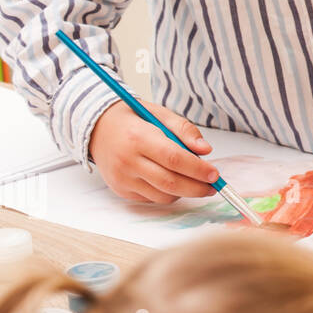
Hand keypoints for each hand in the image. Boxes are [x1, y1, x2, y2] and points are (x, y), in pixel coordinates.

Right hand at [87, 99, 216, 202]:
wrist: (97, 128)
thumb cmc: (133, 120)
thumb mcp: (160, 114)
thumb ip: (184, 130)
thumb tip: (205, 150)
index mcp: (139, 137)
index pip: (174, 159)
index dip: (198, 169)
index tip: (215, 174)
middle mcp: (127, 161)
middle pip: (170, 182)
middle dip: (197, 187)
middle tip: (213, 186)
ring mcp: (122, 178)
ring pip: (162, 195)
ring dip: (184, 192)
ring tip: (195, 182)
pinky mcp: (120, 189)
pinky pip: (151, 198)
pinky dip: (167, 194)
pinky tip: (172, 182)